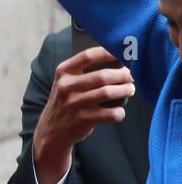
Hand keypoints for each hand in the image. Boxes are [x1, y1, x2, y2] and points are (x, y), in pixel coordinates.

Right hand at [32, 46, 132, 183]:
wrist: (52, 131)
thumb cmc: (66, 102)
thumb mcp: (66, 83)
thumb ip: (85, 72)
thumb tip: (120, 62)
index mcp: (63, 72)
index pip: (88, 56)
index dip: (109, 53)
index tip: (124, 53)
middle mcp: (66, 86)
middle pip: (102, 76)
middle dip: (123, 75)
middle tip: (131, 77)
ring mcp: (73, 103)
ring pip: (108, 93)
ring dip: (125, 91)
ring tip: (130, 90)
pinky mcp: (82, 119)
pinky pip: (110, 113)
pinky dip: (120, 112)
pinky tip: (119, 112)